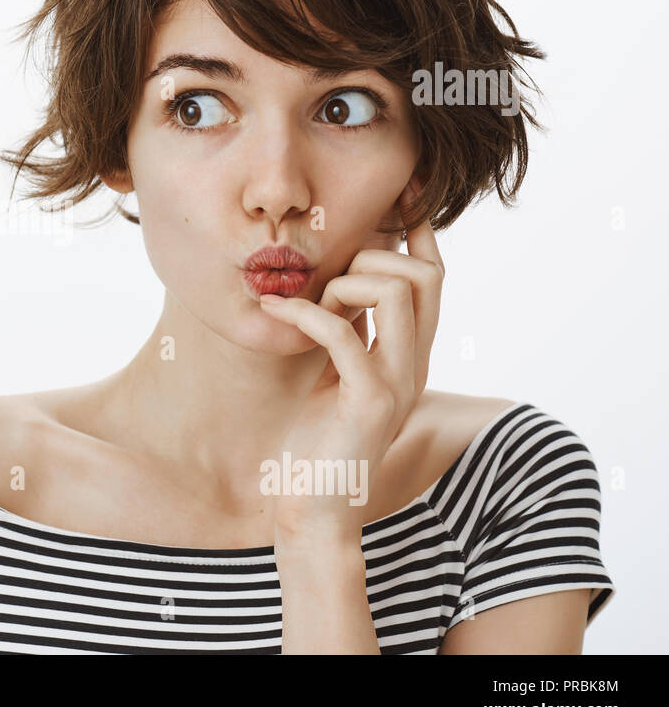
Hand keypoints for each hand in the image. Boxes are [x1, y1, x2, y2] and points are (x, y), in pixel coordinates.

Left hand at [256, 181, 444, 542]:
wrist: (312, 507)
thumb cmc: (315, 439)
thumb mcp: (336, 370)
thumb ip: (351, 329)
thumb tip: (345, 276)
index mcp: (410, 352)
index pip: (433, 276)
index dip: (416, 231)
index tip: (392, 198)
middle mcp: (416, 363)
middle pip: (425, 274)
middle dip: (371, 257)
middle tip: (325, 284)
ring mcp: (398, 383)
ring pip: (397, 291)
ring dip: (343, 283)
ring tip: (304, 305)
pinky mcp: (370, 403)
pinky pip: (344, 333)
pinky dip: (305, 312)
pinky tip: (273, 311)